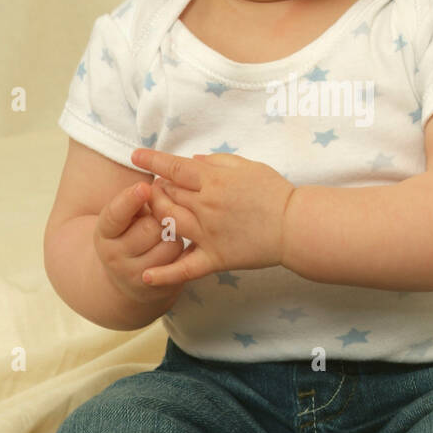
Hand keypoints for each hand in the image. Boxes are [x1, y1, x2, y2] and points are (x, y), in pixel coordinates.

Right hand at [94, 176, 197, 305]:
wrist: (126, 278)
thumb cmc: (129, 233)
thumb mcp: (124, 217)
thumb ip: (136, 201)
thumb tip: (156, 185)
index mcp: (105, 232)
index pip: (116, 214)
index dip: (130, 200)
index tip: (144, 186)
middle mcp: (115, 256)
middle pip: (150, 228)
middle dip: (162, 216)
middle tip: (163, 213)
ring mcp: (134, 274)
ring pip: (169, 245)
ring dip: (175, 233)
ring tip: (168, 231)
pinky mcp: (155, 287)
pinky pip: (179, 262)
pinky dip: (183, 250)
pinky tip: (177, 247)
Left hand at [130, 148, 295, 287]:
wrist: (296, 225)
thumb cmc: (275, 192)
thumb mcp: (248, 166)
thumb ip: (216, 162)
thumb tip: (190, 162)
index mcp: (215, 180)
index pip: (174, 167)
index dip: (153, 160)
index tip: (136, 156)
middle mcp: (206, 206)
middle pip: (167, 194)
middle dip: (157, 187)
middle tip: (156, 186)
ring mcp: (208, 233)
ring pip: (168, 223)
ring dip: (156, 214)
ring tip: (155, 211)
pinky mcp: (216, 257)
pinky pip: (186, 267)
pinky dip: (165, 273)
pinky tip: (146, 276)